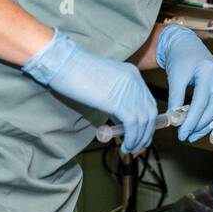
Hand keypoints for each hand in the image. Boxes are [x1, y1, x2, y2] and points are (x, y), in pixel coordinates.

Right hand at [23, 29, 156, 153]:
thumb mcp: (102, 83)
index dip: (148, 120)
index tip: (142, 133)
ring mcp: (129, 90)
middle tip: (140, 144)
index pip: (148, 101)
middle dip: (147, 131)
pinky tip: (126, 145)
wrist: (63, 62)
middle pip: (150, 111)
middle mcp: (135, 81)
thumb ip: (115, 98)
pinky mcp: (119, 101)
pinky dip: (132, 138)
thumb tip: (120, 118)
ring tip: (131, 148)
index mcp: (132, 74)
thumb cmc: (75, 72)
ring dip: (139, 138)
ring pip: (144, 120)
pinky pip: (133, 124)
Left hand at [158, 25, 212, 141]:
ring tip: (194, 134)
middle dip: (202, 125)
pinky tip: (211, 129)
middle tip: (187, 136)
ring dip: (210, 125)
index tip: (182, 133)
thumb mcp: (174, 78)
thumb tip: (175, 121)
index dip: (192, 120)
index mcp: (207, 71)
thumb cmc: (179, 59)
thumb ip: (175, 99)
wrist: (187, 46)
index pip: (201, 102)